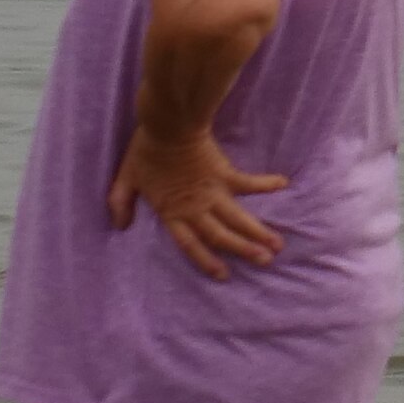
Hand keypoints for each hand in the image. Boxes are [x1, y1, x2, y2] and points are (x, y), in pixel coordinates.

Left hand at [106, 125, 289, 276]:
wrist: (168, 127)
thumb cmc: (146, 152)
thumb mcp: (125, 179)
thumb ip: (120, 202)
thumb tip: (120, 226)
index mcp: (172, 213)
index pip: (190, 244)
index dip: (206, 261)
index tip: (223, 275)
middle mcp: (196, 208)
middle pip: (221, 235)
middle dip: (243, 250)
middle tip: (265, 262)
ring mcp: (214, 192)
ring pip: (238, 218)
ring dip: (258, 231)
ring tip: (277, 245)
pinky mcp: (226, 174)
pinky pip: (249, 182)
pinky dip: (266, 184)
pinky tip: (283, 184)